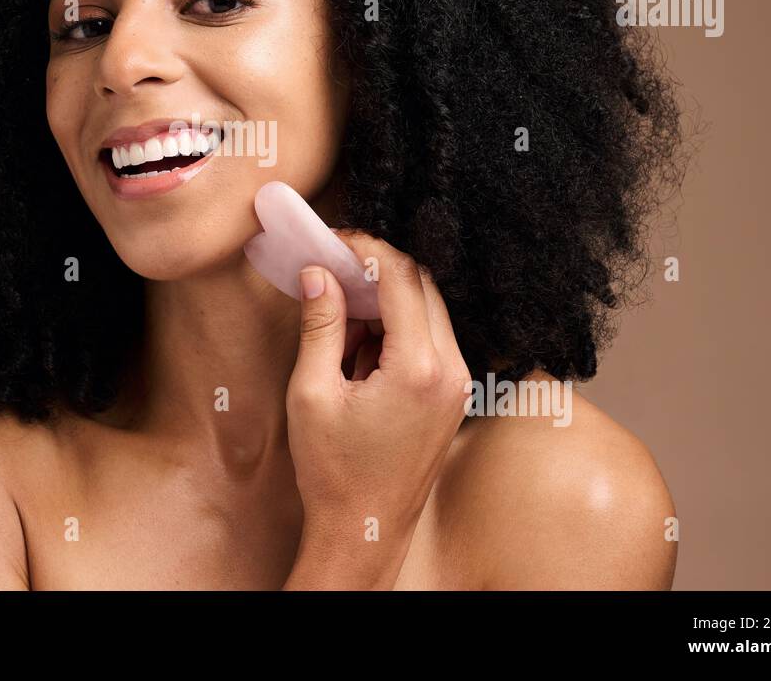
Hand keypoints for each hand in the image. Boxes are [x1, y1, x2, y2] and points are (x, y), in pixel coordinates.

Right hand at [285, 230, 471, 547]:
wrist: (362, 530)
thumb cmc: (333, 470)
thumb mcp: (312, 392)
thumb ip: (320, 324)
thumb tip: (320, 273)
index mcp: (419, 368)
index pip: (400, 277)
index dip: (365, 248)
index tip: (333, 240)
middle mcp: (451, 371)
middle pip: (422, 286)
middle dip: (377, 269)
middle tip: (333, 268)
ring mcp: (458, 385)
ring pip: (428, 310)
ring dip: (386, 301)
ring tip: (339, 323)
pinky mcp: (452, 397)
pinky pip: (430, 340)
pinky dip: (397, 329)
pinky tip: (359, 351)